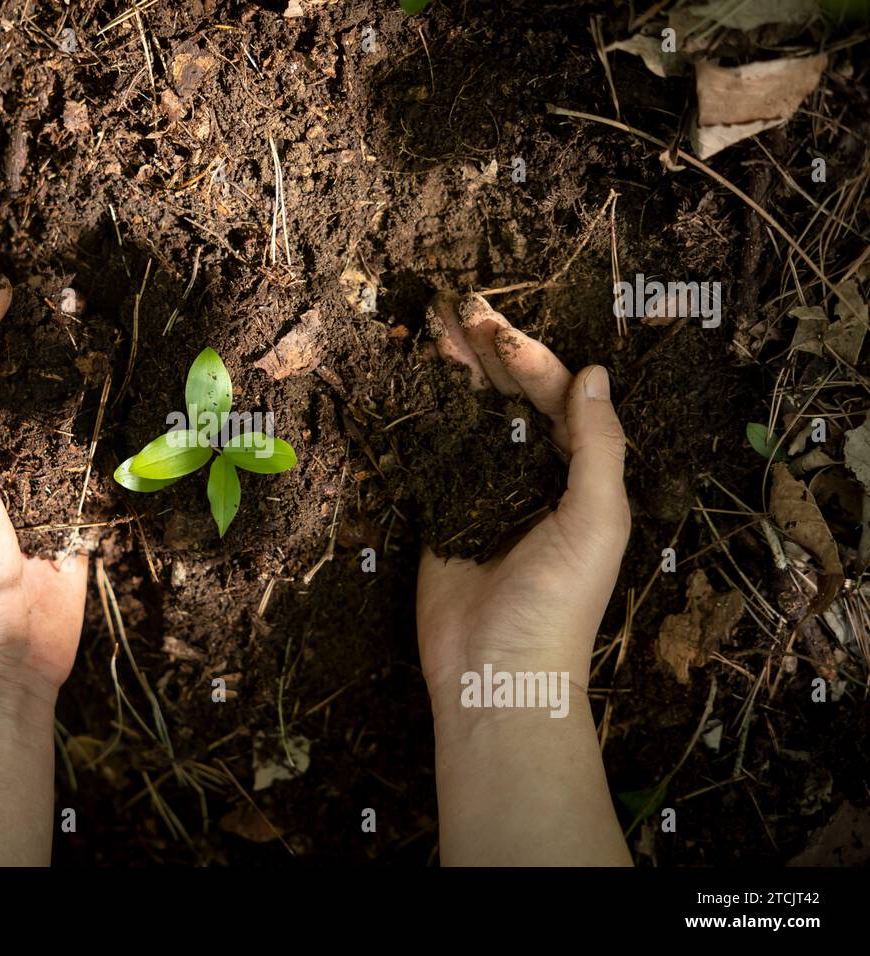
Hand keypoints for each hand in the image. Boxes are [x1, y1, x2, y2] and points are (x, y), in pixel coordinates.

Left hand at [0, 277, 87, 696]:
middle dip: (28, 350)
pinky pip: (88, 470)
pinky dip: (104, 439)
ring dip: (70, 388)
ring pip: (49, 427)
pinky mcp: (68, 518)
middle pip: (4, 394)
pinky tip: (126, 405)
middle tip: (59, 305)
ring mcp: (27, 492)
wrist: (2, 660)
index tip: (1, 292)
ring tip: (96, 342)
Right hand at [419, 292, 629, 711]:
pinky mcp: (440, 513)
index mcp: (579, 475)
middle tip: (455, 307)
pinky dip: (423, 419)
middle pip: (511, 398)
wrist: (496, 671)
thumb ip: (598, 446)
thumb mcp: (598, 519)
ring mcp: (484, 491)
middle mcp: (534, 476)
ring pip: (470, 418)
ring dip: (453, 375)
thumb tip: (593, 372)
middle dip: (486, 353)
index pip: (556, 397)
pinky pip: (434, 454)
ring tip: (430, 330)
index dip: (529, 359)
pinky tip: (409, 387)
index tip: (493, 329)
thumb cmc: (560, 599)